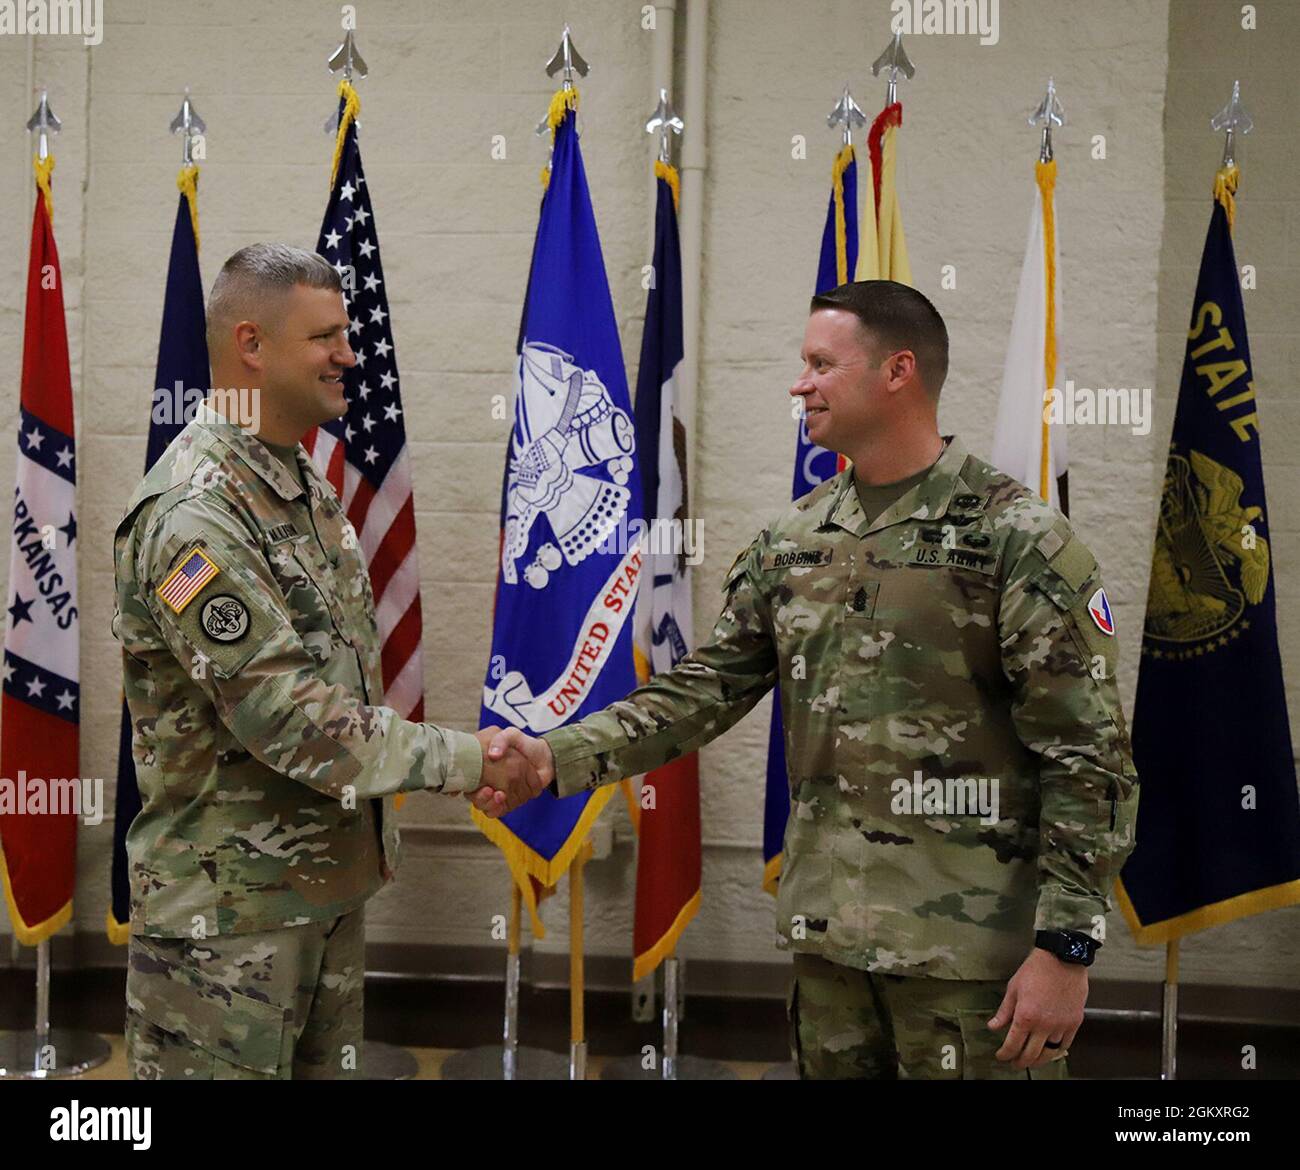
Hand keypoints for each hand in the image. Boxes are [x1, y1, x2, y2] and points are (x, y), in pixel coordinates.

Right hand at [463, 726, 547, 816]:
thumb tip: (493, 754)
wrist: (543, 757)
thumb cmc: (523, 745)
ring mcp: (495, 794)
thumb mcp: (512, 735)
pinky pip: (498, 811)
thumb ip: (502, 739)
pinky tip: (502, 800)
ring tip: (499, 795)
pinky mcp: (506, 803)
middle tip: (488, 790)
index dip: (462, 784)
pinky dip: (498, 809)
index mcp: (480, 767)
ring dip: (489, 804)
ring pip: (484, 806)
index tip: (469, 783)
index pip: (464, 779)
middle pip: (473, 797)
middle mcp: (484, 782)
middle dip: (479, 797)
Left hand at [988, 947, 1087, 1069]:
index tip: (1001, 1056)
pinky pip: (1065, 1044)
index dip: (1005, 1054)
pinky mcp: (1074, 1023)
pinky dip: (1056, 1050)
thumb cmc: (1036, 969)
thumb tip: (993, 1026)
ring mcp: (1061, 1025)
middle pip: (1031, 1054)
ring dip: (1039, 1059)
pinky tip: (1049, 1050)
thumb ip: (1004, 1011)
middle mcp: (1044, 1025)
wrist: (1062, 958)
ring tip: (1031, 1059)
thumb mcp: (1013, 988)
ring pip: (1049, 1053)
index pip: (1013, 1044)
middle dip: (1020, 1062)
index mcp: (1025, 1016)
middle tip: (1015, 1063)